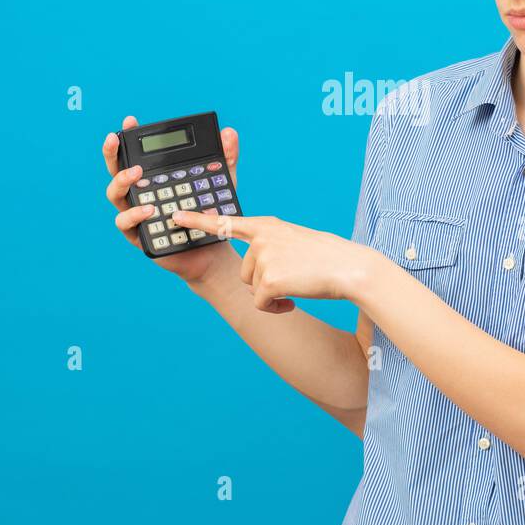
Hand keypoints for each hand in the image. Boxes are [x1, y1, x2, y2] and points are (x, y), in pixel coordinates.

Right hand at [102, 115, 240, 284]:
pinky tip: (149, 209)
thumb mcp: (220, 183)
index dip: (128, 138)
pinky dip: (134, 214)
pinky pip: (125, 223)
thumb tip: (229, 132)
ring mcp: (136, 213)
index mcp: (153, 178)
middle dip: (111, 152)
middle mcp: (139, 193)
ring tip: (136, 174)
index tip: (129, 121)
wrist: (212, 251)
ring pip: (115, 194)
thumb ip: (225, 158)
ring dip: (122, 181)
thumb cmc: (210, 215)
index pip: (135, 154)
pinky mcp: (139, 235)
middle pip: (116, 170)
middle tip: (115, 139)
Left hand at [170, 209, 378, 313]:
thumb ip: (272, 246)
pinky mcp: (268, 279)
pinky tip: (293, 299)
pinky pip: (261, 304)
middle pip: (245, 271)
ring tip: (297, 286)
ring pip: (252, 289)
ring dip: (271, 295)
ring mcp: (264, 257)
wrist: (350, 269)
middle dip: (264, 282)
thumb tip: (260, 269)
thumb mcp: (295, 241)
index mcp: (268, 226)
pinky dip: (276, 308)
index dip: (197, 220)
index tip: (175, 217)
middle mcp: (262, 237)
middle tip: (292, 278)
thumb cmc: (328, 258)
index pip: (225, 222)